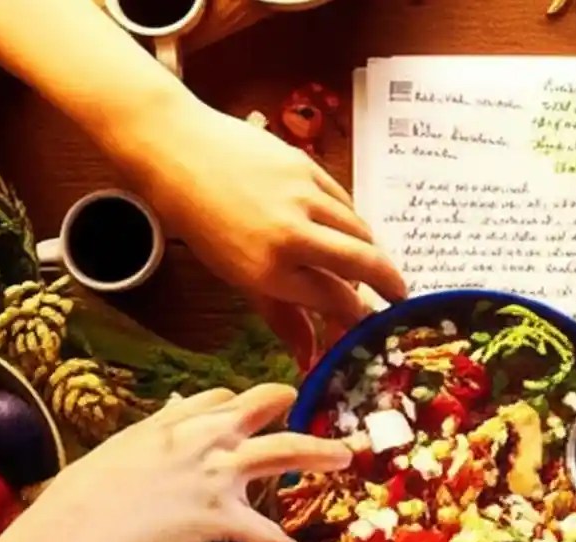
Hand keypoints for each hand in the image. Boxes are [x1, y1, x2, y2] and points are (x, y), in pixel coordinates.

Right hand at [37, 385, 350, 541]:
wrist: (88, 516)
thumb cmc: (102, 478)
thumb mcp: (137, 437)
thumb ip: (169, 420)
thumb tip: (184, 400)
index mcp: (188, 421)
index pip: (230, 398)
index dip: (249, 403)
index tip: (265, 403)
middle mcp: (211, 440)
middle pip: (266, 414)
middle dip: (293, 409)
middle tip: (322, 417)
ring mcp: (219, 476)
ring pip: (280, 454)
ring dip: (317, 453)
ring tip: (345, 457)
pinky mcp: (220, 516)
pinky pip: (263, 533)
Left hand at [125, 101, 406, 326]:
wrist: (176, 150)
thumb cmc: (202, 221)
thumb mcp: (238, 277)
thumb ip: (283, 317)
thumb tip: (312, 358)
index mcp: (268, 270)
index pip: (336, 300)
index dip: (360, 317)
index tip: (370, 326)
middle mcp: (291, 234)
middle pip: (364, 264)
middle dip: (390, 284)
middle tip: (399, 297)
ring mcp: (303, 196)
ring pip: (361, 231)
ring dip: (370, 253)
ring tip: (369, 266)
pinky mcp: (308, 166)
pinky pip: (345, 202)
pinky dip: (350, 222)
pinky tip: (344, 232)